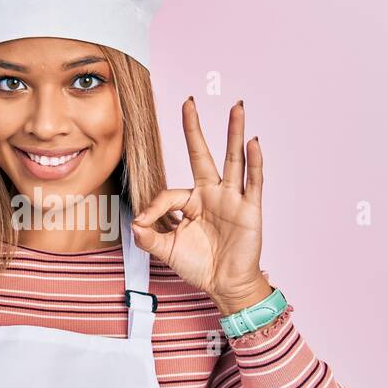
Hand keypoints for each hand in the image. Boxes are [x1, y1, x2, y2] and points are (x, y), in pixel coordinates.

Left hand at [131, 98, 271, 314]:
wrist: (225, 285)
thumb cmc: (199, 266)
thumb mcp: (167, 251)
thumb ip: (148, 237)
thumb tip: (134, 222)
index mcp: (191, 202)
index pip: (169, 192)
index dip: (154, 207)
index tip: (144, 222)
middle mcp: (211, 194)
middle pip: (202, 155)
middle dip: (194, 129)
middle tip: (189, 102)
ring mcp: (232, 199)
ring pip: (232, 160)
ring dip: (234, 133)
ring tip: (237, 108)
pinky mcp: (249, 208)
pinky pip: (252, 181)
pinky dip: (253, 161)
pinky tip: (252, 142)